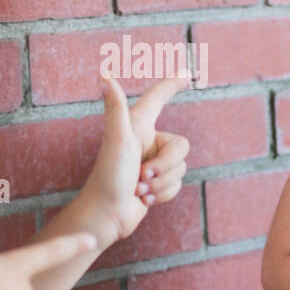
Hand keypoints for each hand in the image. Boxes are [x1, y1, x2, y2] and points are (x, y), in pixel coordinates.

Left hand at [80, 73, 189, 244]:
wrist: (106, 215)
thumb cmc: (108, 177)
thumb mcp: (116, 139)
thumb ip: (116, 107)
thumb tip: (102, 75)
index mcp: (137, 124)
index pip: (159, 97)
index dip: (172, 84)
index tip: (187, 74)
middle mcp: (146, 140)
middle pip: (181, 146)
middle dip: (166, 166)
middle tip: (142, 175)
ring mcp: (151, 162)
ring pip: (180, 169)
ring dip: (161, 184)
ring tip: (138, 190)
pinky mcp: (155, 183)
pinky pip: (176, 185)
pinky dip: (162, 195)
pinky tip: (143, 200)